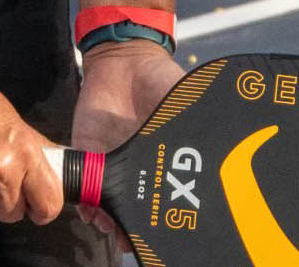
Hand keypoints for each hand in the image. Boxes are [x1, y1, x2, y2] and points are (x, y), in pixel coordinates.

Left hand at [69, 41, 184, 248]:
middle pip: (132, 207)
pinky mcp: (86, 148)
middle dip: (130, 227)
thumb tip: (216, 143)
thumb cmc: (159, 81)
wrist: (124, 58)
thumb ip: (193, 123)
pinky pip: (82, 179)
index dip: (159, 220)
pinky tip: (89, 209)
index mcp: (158, 160)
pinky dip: (84, 197)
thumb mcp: (183, 103)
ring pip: (106, 200)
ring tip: (111, 228)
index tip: (160, 233)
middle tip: (133, 239)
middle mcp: (134, 166)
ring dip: (108, 218)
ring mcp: (110, 160)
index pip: (160, 199)